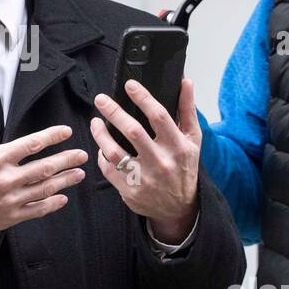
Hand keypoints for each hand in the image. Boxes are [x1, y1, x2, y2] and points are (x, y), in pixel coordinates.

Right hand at [0, 89, 87, 245]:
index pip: (31, 144)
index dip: (52, 136)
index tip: (66, 132)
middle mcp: (5, 179)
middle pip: (45, 167)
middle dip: (67, 159)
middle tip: (83, 154)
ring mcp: (9, 200)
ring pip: (45, 189)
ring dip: (65, 181)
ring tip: (79, 174)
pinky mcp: (8, 217)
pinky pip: (36, 210)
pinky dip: (51, 204)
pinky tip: (62, 198)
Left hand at [90, 78, 200, 243]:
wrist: (179, 208)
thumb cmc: (184, 167)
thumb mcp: (192, 140)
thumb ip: (187, 110)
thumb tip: (185, 81)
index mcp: (178, 147)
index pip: (159, 116)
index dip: (143, 98)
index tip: (129, 85)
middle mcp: (161, 162)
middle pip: (133, 131)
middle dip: (114, 112)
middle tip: (101, 99)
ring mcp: (144, 178)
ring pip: (115, 151)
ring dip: (100, 134)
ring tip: (95, 121)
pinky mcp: (130, 191)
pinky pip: (109, 169)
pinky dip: (102, 155)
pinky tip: (101, 145)